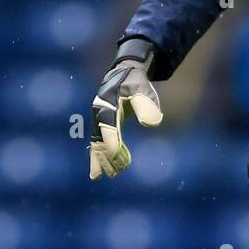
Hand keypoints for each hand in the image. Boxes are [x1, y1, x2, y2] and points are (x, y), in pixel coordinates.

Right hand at [89, 43, 162, 179]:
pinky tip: (98, 174)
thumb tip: (152, 123)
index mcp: (107, 104)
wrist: (124, 73)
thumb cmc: (135, 82)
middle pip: (100, 140)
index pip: (108, 128)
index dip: (113, 145)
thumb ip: (146, 105)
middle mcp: (98, 114)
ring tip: (112, 175)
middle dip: (108, 157)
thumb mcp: (142, 89)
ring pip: (96, 145)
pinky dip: (97, 158)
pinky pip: (96, 144)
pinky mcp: (100, 125)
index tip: (120, 160)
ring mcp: (97, 121)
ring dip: (102, 161)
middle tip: (119, 172)